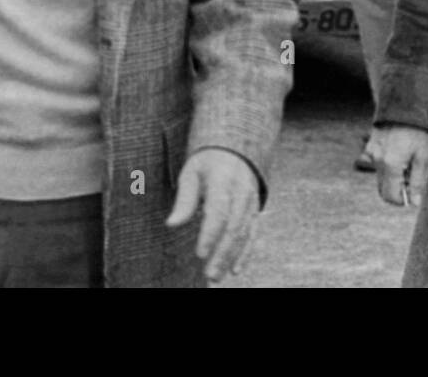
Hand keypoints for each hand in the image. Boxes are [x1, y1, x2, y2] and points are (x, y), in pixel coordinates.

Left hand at [165, 148, 260, 282]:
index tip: (200, 254)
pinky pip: (253, 234)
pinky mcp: (255, 210)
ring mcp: (251, 202)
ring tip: (217, 277)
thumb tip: (171, 224)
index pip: (219, 210)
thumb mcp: (191, 174)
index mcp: (224, 180)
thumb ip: (184, 199)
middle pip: (234, 227)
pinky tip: (235, 269)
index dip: (210, 233)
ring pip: (244, 234)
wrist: (234, 151)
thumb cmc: (206, 164)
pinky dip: (246, 253)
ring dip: (231, 258)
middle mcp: (242, 192)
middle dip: (222, 253)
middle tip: (209, 275)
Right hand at [372, 125, 427, 207]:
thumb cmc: (416, 133)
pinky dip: (387, 167)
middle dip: (397, 191)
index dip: (402, 201)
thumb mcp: (422, 158)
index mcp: (391, 164)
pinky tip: (398, 155)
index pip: (390, 196)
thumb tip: (414, 202)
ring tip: (407, 164)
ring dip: (393, 178)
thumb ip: (417, 181)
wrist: (403, 108)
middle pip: (383, 190)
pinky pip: (377, 165)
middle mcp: (378, 161)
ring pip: (381, 178)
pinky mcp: (369, 148)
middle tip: (411, 181)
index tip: (412, 196)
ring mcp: (371, 154)